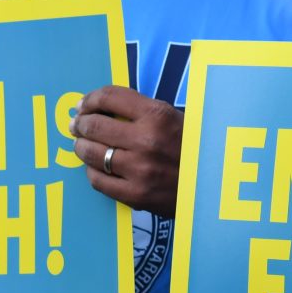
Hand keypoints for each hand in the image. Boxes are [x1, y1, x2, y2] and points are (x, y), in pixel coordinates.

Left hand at [73, 85, 182, 215]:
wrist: (215, 187)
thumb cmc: (195, 149)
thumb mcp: (176, 120)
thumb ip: (143, 112)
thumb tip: (104, 108)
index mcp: (158, 115)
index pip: (110, 97)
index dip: (90, 99)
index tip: (83, 105)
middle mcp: (146, 140)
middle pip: (94, 125)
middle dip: (80, 124)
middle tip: (76, 125)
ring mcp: (139, 170)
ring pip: (91, 154)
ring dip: (81, 147)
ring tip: (81, 144)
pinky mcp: (135, 195)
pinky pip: (98, 181)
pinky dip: (92, 171)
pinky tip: (95, 167)